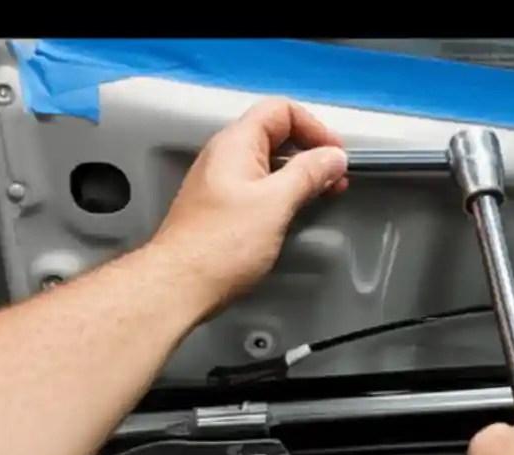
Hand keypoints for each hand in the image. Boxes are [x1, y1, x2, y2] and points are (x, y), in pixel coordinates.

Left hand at [151, 97, 348, 312]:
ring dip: (299, 173)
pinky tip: (294, 210)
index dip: (314, 127)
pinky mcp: (221, 207)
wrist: (179, 284)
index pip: (281, 110)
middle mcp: (225, 156)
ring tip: (321, 194)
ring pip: (268, 162)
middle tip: (334, 177)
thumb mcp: (276, 202)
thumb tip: (333, 157)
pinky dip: (282, 191)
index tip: (334, 155)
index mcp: (236, 143)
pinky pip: (258, 186)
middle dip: (310, 151)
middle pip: (276, 134)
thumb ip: (308, 173)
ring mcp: (220, 181)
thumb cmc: (221, 244)